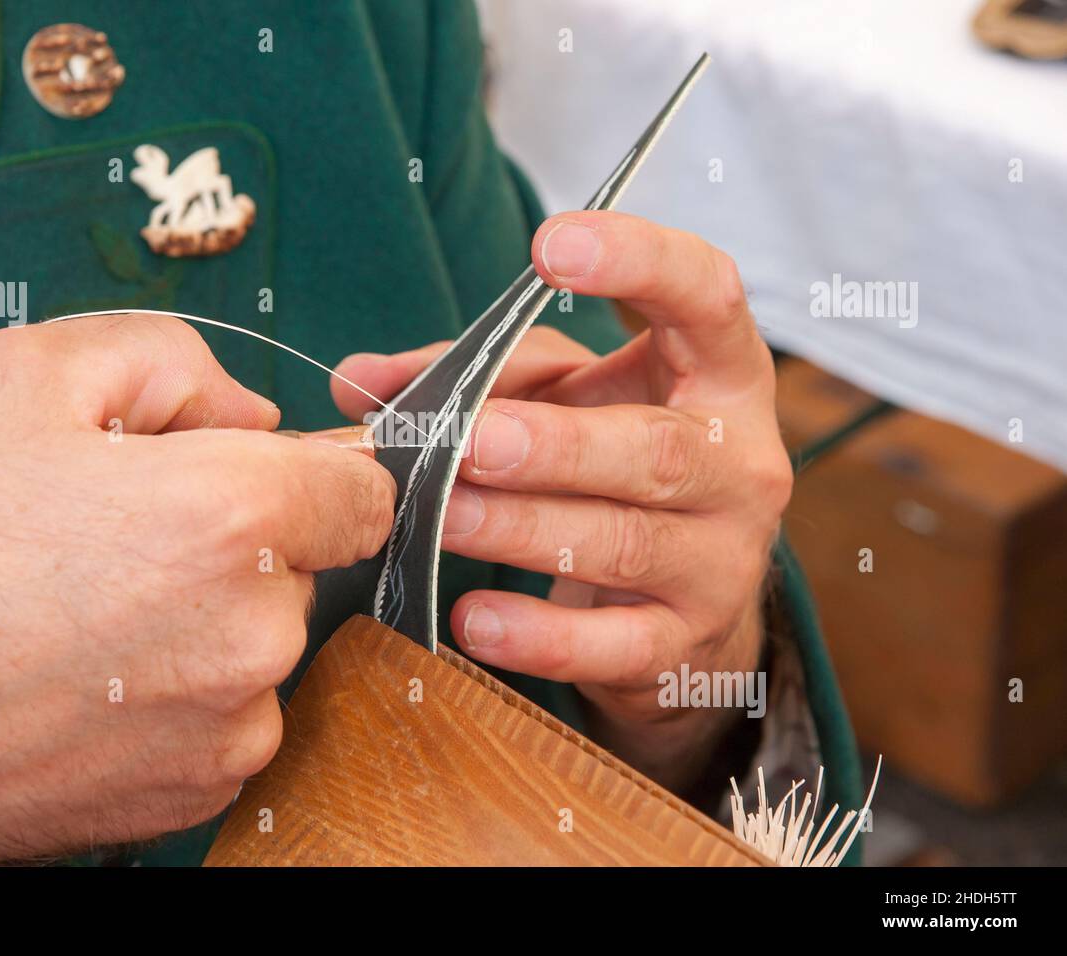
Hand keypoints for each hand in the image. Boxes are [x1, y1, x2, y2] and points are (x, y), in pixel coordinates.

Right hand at [0, 313, 394, 863]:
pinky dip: (179, 691)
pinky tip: (87, 675)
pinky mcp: (196, 789)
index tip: (257, 475)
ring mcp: (229, 721)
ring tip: (84, 612)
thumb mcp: (26, 377)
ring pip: (263, 640)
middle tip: (116, 537)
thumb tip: (251, 412)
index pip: (364, 489)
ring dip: (205, 617)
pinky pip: (227, 713)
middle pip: (304, 561)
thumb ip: (174, 362)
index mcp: (231, 513)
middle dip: (236, 537)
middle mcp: (252, 629)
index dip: (308, 471)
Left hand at [332, 213, 790, 789]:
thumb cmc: (613, 464)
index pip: (708, 296)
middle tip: (466, 440)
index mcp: (719, 375)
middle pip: (658, 449)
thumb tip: (361, 384)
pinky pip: (615, 645)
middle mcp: (740, 464)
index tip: (551, 244)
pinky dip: (541, 637)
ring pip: (625, 541)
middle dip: (556, 444)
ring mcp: (722, 559)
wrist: (686, 594)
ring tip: (439, 516)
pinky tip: (473, 619)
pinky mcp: (687, 640)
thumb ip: (474, 377)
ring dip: (522, 529)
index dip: (641, 261)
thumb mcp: (564, 398)